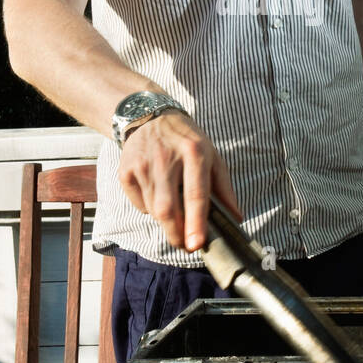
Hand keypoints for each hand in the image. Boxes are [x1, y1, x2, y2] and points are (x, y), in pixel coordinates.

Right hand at [117, 110, 241, 252]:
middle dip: (177, 234)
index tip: (196, 244)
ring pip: (153, 210)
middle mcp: (167, 158)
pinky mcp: (126, 171)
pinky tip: (156, 192)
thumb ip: (224, 188)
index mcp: (194, 152)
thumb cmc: (187, 140)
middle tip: (185, 245)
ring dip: (165, 220)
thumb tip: (237, 217)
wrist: (150, 117)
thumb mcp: (212, 155)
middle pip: (168, 209)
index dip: (196, 222)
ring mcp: (143, 164)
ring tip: (173, 206)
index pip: (196, 194)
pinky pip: (138, 205)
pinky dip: (149, 208)